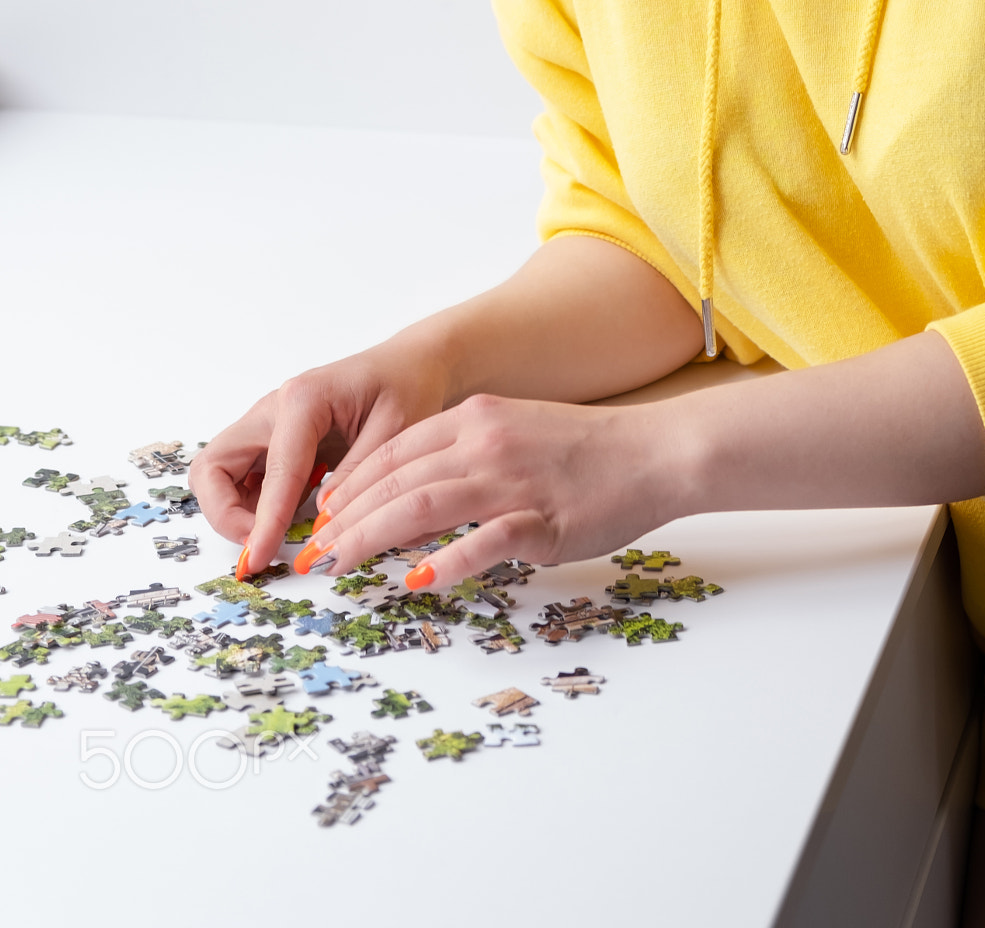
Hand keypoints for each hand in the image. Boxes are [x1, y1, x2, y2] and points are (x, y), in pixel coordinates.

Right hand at [190, 328, 452, 571]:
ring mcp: (268, 424)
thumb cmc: (406, 386)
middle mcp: (274, 408)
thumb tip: (323, 517)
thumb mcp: (397, 428)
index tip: (260, 558)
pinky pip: (243, 478)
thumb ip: (359, 471)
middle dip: (224, 514)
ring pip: (221, 474)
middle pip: (214, 467)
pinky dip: (251, 504)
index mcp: (304, 399)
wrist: (410, 364)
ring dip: (234, 511)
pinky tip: (288, 516)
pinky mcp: (273, 440)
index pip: (275, 470)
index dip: (265, 519)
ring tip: (275, 534)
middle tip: (259, 544)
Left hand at [291, 393, 677, 586]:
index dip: (352, 484)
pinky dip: (448, 562)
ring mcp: (513, 481)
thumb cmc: (587, 450)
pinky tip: (417, 582)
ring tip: (339, 565)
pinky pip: (485, 542)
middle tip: (314, 553)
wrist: (655, 452)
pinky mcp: (543, 521)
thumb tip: (413, 490)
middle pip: (397, 480)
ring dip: (373, 538)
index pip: (394, 451)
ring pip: (424, 506)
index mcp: (476, 417)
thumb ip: (466, 453)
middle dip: (346, 519)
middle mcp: (486, 443)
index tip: (324, 515)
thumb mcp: (516, 430)